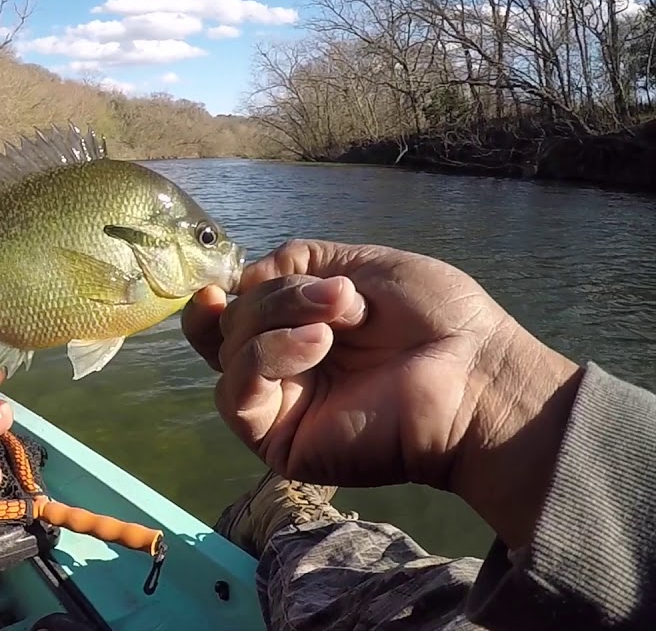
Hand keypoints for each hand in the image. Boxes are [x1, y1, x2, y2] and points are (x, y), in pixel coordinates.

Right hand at [182, 239, 583, 547]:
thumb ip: (300, 261)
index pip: (235, 308)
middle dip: (274, 297)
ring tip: (337, 321)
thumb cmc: (437, 320)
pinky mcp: (278, 440)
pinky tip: (316, 346)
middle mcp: (284, 365)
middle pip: (231, 323)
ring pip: (229, 353)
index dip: (225, 291)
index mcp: (299, 325)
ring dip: (274, 320)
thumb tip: (244, 279)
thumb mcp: (366, 264)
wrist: (476, 377)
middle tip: (339, 299)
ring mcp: (280, 404)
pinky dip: (266, 358)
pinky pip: (236, 396)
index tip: (228, 279)